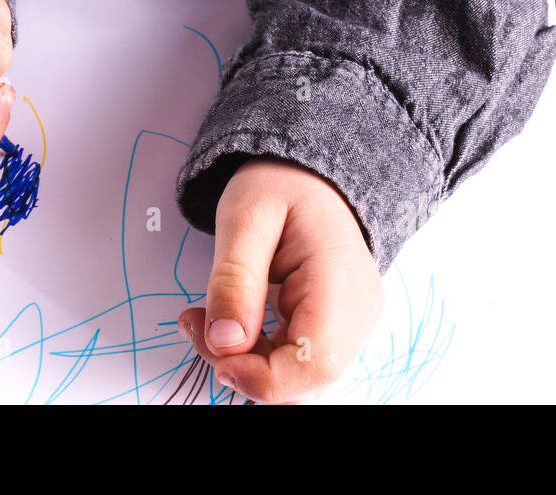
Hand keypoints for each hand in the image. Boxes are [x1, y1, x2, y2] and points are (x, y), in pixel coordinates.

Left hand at [179, 157, 382, 403]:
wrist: (310, 173)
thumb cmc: (282, 184)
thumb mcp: (245, 217)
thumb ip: (234, 279)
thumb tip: (224, 343)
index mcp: (342, 282)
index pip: (314, 363)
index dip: (261, 378)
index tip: (213, 347)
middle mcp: (358, 314)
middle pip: (305, 382)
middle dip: (243, 369)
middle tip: (197, 324)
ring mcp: (352, 325)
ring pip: (298, 381)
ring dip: (247, 364)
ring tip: (207, 320)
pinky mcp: (336, 329)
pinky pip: (296, 363)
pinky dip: (258, 355)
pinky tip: (231, 324)